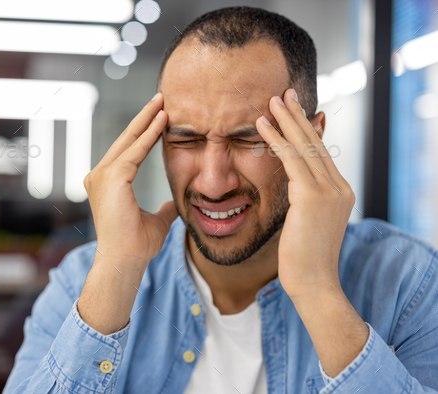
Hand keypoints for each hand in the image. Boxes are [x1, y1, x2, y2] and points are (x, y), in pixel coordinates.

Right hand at [83, 93, 177, 269]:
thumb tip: (175, 203)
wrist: (125, 261)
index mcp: (108, 184)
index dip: (144, 133)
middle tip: (160, 98)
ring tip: (163, 102)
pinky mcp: (111, 178)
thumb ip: (164, 209)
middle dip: (144, 118)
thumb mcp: (156, 221)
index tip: (159, 117)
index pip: (128, 151)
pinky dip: (149, 135)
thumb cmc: (136, 246)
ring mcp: (101, 176)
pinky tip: (162, 121)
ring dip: (147, 120)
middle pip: (125, 140)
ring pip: (128, 141)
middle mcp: (99, 176)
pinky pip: (134, 151)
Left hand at [255, 89, 354, 299]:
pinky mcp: (311, 197)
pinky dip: (275, 138)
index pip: (320, 153)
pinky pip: (290, 159)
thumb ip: (305, 201)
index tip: (294, 111)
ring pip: (304, 145)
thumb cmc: (303, 260)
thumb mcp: (307, 224)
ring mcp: (329, 191)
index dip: (306, 129)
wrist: (313, 284)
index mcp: (340, 192)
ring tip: (272, 100)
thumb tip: (294, 187)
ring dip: (286, 120)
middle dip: (298, 116)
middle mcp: (339, 187)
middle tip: (285, 93)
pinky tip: (261, 125)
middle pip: (315, 143)